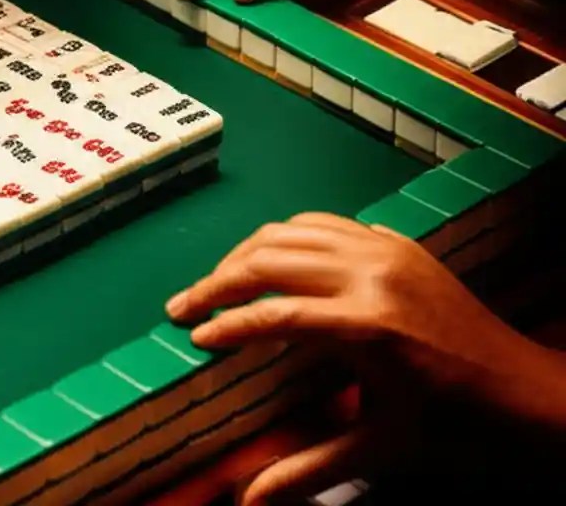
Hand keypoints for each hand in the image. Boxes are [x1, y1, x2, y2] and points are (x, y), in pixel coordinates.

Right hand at [165, 213, 561, 504]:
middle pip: (270, 260)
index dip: (226, 326)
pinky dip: (285, 236)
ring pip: (289, 232)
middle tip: (180, 307)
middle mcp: (372, 275)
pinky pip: (323, 222)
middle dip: (217, 282)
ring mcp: (385, 250)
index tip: (194, 340)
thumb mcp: (378, 448)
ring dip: (244, 254)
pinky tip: (268, 260)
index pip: (274, 315)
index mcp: (368, 326)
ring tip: (215, 283)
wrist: (521, 389)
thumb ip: (307, 467)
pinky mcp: (396, 241)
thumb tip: (249, 500)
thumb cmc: (450, 423)